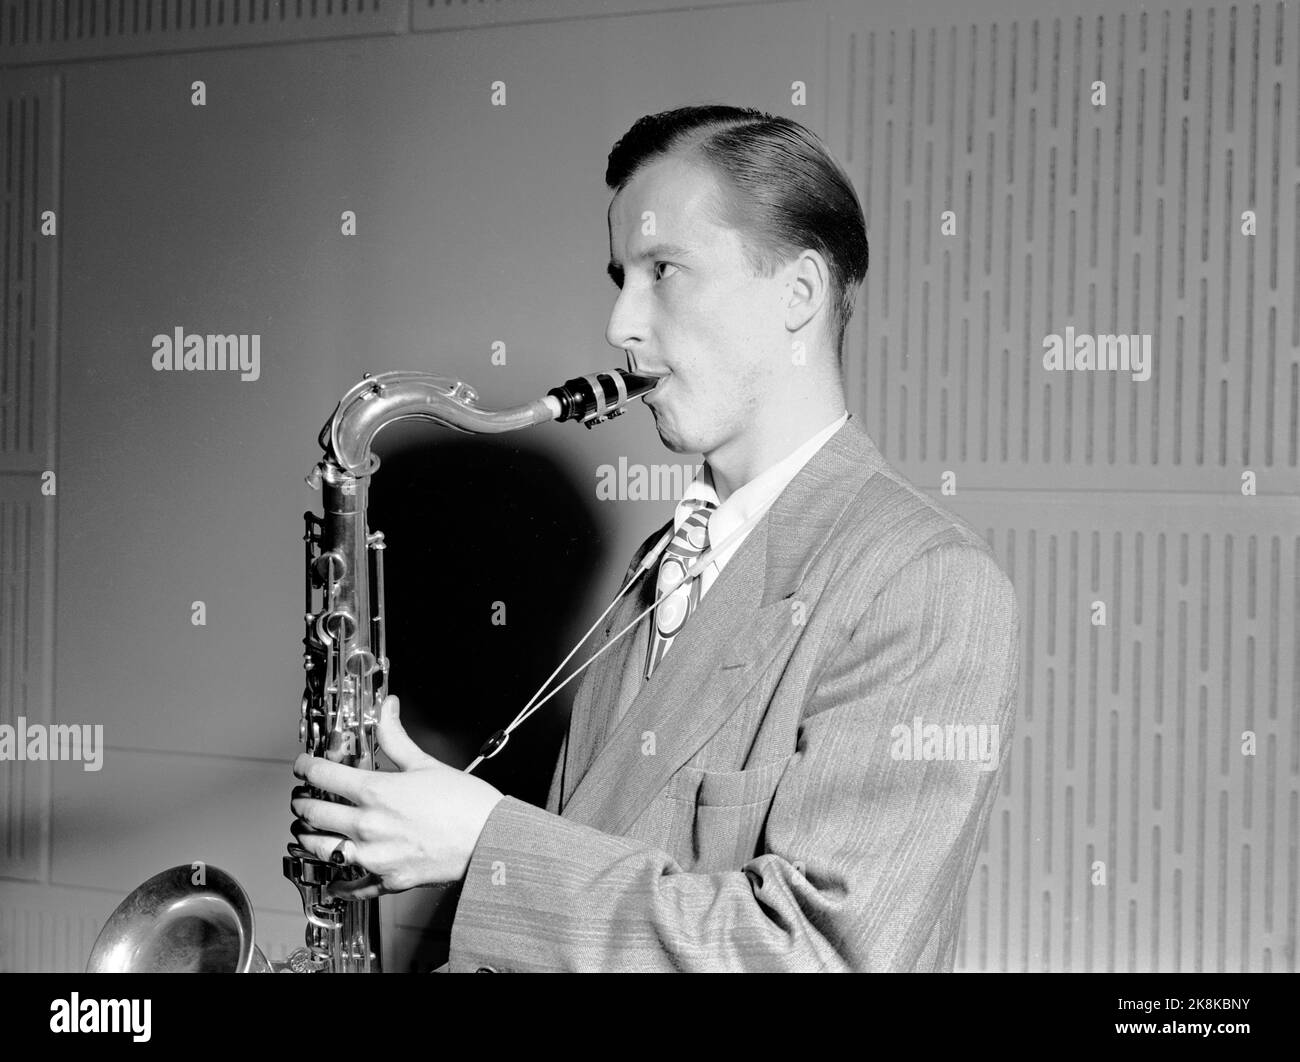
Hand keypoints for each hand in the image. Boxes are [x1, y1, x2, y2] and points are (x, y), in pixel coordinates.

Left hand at [289, 695, 504, 898]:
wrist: (490, 841)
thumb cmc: (465, 804)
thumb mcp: (426, 763)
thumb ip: (397, 738)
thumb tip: (388, 710)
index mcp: (376, 791)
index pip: (323, 775)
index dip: (306, 767)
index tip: (303, 766)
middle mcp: (368, 825)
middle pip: (314, 813)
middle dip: (302, 803)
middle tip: (302, 799)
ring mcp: (374, 856)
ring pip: (321, 849)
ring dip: (308, 838)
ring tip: (307, 832)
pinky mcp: (386, 880)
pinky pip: (350, 886)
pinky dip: (337, 883)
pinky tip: (334, 878)